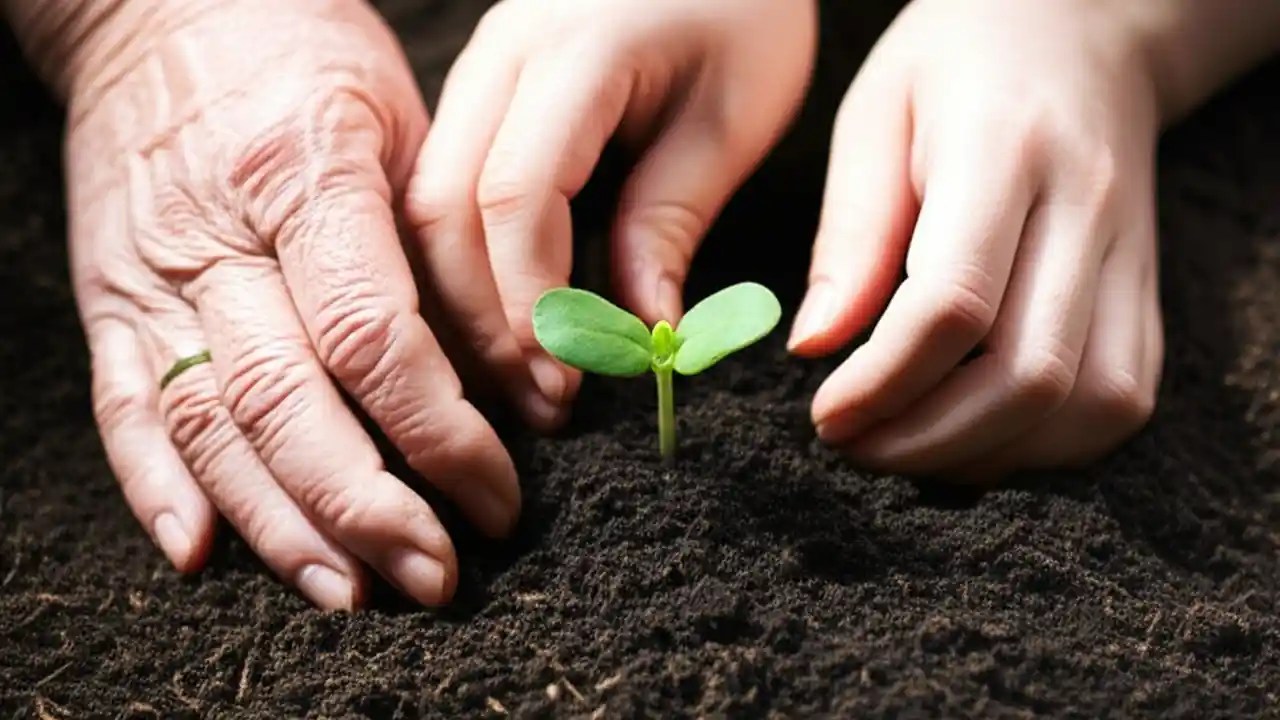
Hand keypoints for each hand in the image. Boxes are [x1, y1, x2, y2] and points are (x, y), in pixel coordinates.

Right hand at [63, 1, 518, 608]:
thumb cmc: (303, 53)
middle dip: (366, 505)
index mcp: (302, 171)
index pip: (371, 332)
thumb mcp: (402, 120)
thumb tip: (512, 381)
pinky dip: (156, 488)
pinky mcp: (109, 301)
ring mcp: (148, 273)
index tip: (496, 490)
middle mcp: (215, 233)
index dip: (438, 428)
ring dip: (281, 523)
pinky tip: (206, 553)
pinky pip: (126, 407)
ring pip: (209, 422)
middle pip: (286, 398)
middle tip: (435, 575)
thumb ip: (446, 250)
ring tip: (350, 591)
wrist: (157, 10)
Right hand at [405, 0, 815, 417]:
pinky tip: (508, 324)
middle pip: (442, 211)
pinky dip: (469, 268)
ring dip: (467, 304)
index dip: (530, 300)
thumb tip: (636, 329)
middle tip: (543, 404)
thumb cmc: (743, 9)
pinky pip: (446, 194)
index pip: (514, 196)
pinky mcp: (482, 97)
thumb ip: (672, 219)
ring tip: (528, 383)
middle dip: (482, 320)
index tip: (568, 376)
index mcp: (570, 54)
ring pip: (427, 209)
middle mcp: (500, 62)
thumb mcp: (733, 116)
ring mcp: (480, 75)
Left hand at [788, 0, 1167, 479]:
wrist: (1079, 32)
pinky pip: (1119, 402)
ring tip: (906, 446)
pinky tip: (974, 433)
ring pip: (1089, 404)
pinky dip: (1044, 445)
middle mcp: (1087, 207)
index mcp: (1005, 149)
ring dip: (986, 454)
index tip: (825, 414)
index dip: (883, 383)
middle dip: (927, 440)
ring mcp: (1132, 255)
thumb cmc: (954, 66)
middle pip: (1029, 374)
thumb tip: (814, 348)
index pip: (956, 302)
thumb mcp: (873, 116)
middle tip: (852, 445)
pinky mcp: (1148, 291)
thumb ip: (850, 234)